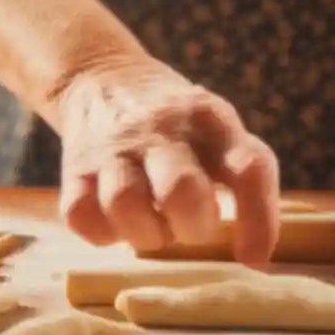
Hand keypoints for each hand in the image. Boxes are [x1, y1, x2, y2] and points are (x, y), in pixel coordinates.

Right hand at [54, 55, 280, 263]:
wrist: (102, 76)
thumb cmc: (178, 125)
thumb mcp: (219, 128)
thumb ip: (244, 175)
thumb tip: (256, 254)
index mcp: (212, 119)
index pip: (248, 168)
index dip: (258, 219)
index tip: (253, 258)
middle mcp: (163, 128)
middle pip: (181, 190)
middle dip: (193, 227)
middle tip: (192, 227)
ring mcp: (115, 146)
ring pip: (125, 204)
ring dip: (147, 234)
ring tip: (156, 227)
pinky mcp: (75, 167)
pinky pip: (82, 216)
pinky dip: (103, 233)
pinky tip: (119, 224)